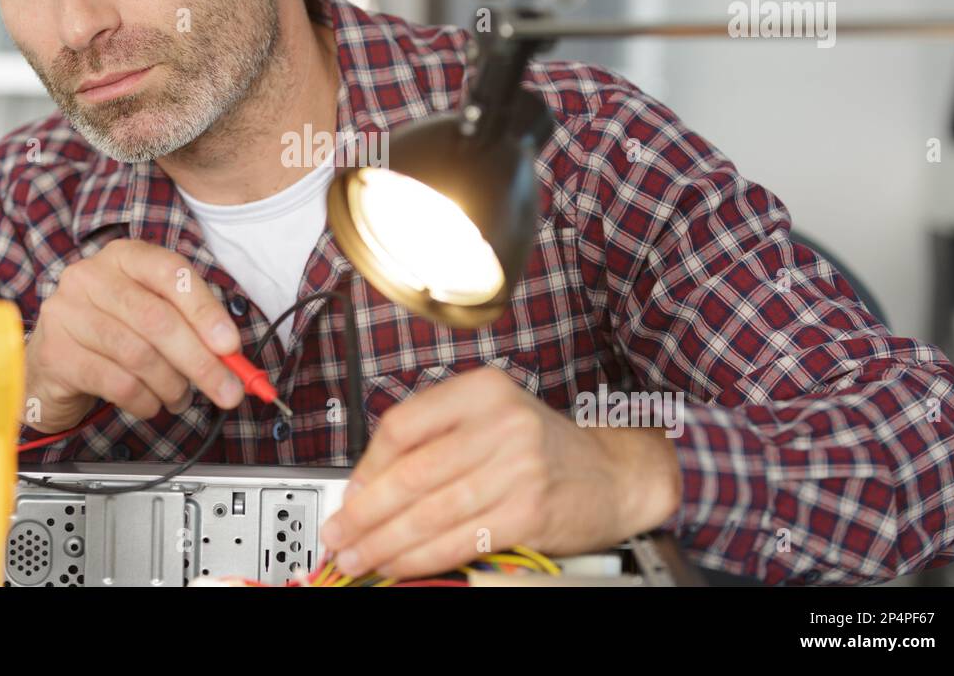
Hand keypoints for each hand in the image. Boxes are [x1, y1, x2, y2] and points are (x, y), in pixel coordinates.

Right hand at [22, 238, 245, 432]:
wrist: (51, 365)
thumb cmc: (113, 335)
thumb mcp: (152, 317)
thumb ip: (192, 327)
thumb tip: (232, 356)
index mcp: (124, 256)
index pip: (171, 273)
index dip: (205, 310)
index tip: (231, 346)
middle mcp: (90, 276)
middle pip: (157, 318)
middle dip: (199, 360)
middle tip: (226, 390)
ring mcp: (66, 313)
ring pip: (138, 354)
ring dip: (172, 385)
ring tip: (181, 398)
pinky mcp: (55, 353)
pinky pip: (116, 382)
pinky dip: (145, 400)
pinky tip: (151, 404)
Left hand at [319, 366, 681, 578]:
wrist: (614, 473)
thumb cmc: (543, 447)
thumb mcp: (490, 418)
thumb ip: (436, 438)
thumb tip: (367, 482)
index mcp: (483, 390)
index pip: (404, 425)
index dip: (367, 465)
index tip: (349, 493)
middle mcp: (502, 422)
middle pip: (412, 473)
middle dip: (366, 512)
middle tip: (339, 533)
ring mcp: (519, 467)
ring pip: (431, 512)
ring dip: (385, 541)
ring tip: (358, 556)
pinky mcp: (529, 511)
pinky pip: (460, 539)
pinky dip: (422, 557)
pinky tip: (400, 564)